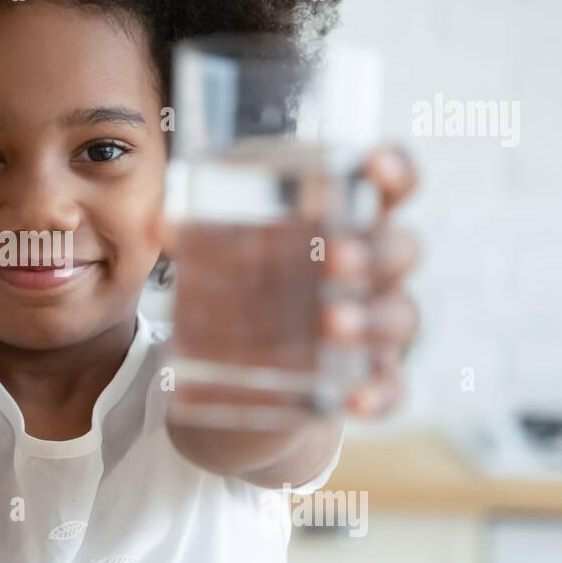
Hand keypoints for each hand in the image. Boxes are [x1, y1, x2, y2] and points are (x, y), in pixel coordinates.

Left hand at [163, 145, 419, 423]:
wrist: (248, 379)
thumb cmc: (254, 292)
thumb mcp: (230, 261)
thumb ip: (204, 239)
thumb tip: (160, 223)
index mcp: (347, 224)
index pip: (389, 187)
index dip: (393, 170)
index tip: (374, 163)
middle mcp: (374, 272)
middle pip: (401, 250)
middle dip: (374, 252)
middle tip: (335, 258)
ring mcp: (379, 328)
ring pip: (401, 317)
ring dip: (372, 319)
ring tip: (333, 324)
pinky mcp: (371, 379)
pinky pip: (391, 387)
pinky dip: (379, 393)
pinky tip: (356, 399)